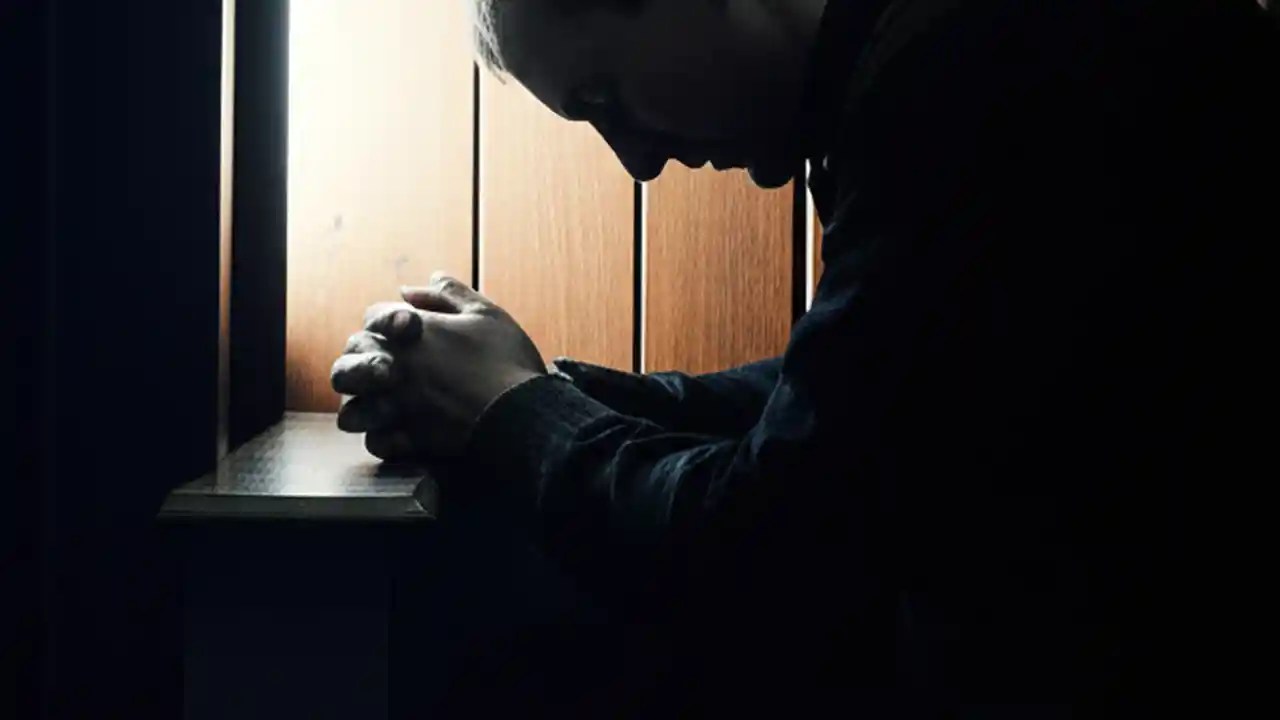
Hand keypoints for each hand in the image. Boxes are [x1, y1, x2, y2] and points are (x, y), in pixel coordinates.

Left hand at [330, 272, 545, 459]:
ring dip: (363, 407)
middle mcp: (395, 367)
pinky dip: (385, 439)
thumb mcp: (485, 314)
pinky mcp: (408, 439)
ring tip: (381, 407)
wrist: (522, 413)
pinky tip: (401, 432)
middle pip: (348, 361)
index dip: (385, 322)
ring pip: (351, 411)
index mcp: (410, 332)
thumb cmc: (506, 360)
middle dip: (360, 365)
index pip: (373, 316)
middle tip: (384, 372)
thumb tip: (408, 288)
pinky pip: (377, 443)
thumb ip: (447, 296)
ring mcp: (397, 406)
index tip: (406, 331)